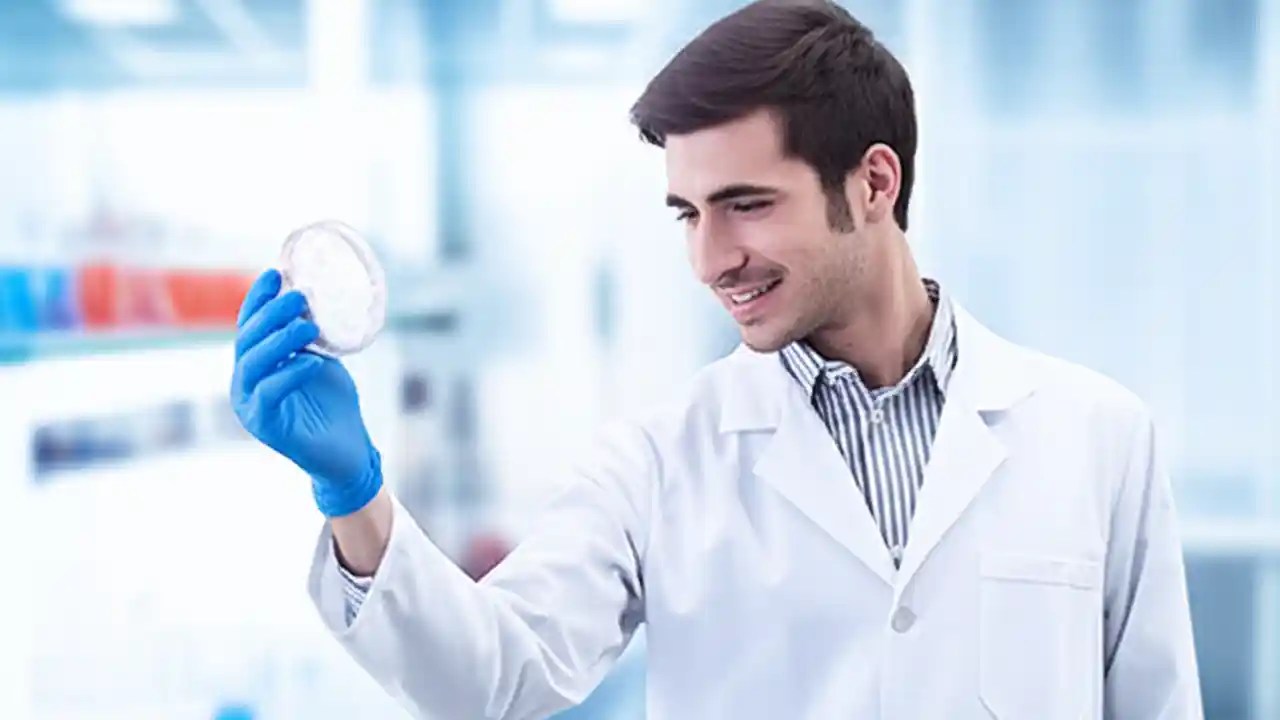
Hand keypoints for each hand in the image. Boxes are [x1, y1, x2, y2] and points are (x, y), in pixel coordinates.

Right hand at [230, 269, 382, 516]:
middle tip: (300, 296)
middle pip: (247, 341)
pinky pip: (269, 395)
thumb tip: (313, 296)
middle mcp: (245, 382)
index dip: (258, 298)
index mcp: (254, 364)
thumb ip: (310, 335)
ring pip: (253, 365)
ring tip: (308, 325)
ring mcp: (250, 405)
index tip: (276, 272)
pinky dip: (289, 375)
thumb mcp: (320, 358)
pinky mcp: (265, 426)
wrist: (347, 450)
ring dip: (280, 341)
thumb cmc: (332, 403)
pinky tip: (311, 362)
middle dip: (271, 314)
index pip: (249, 325)